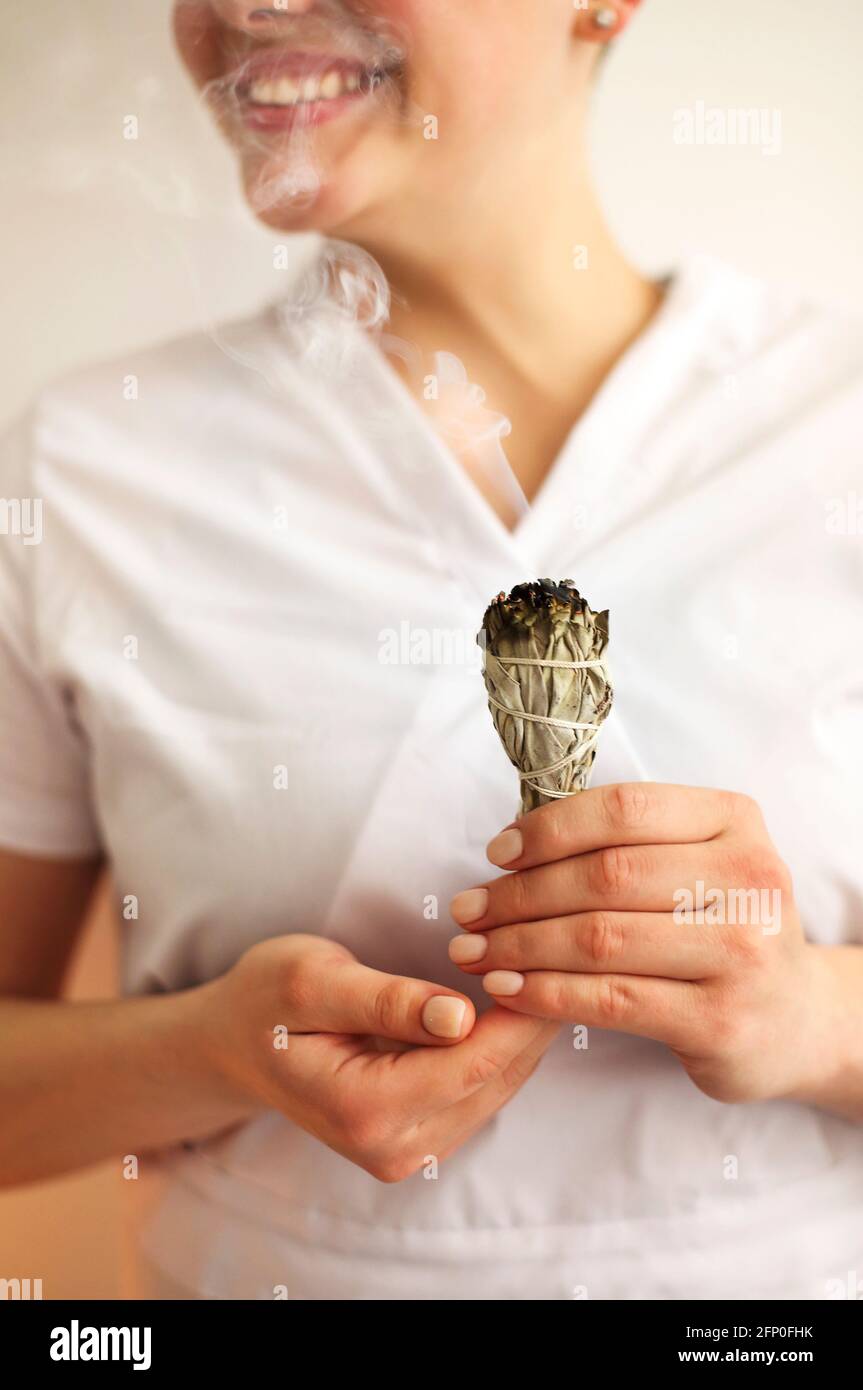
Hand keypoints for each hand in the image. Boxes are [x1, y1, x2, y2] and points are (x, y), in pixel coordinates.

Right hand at [203, 934, 558, 1181]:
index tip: (549, 951)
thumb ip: (388, 1001)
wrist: (233, 1045)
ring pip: (498, 1088)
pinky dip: (502, 1047)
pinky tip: (510, 1001)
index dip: (522, 1007)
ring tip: (542, 968)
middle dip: (534, 1015)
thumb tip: (462, 1017)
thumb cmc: (265, 1000)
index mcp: (365, 1109)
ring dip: (524, 1032)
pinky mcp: (417, 1141)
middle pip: (497, 1078)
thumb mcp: (314, 980)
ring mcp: (407, 1152)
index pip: (477, 1060)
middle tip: (562, 951)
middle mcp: (393, 1148)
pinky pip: (481, 1092)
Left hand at [448, 783, 837, 1105]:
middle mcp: (748, 881)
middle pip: (604, 877)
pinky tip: (508, 990)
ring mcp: (740, 953)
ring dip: (519, 945)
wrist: (794, 1017)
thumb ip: (627, 843)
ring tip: (474, 951)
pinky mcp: (720, 1020)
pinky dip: (545, 993)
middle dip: (519, 894)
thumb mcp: (697, 862)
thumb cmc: (722, 926)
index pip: (623, 810)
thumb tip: (512, 847)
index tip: (496, 853)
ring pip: (599, 940)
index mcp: (735, 822)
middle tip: (467, 911)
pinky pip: (609, 1000)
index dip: (548, 829)